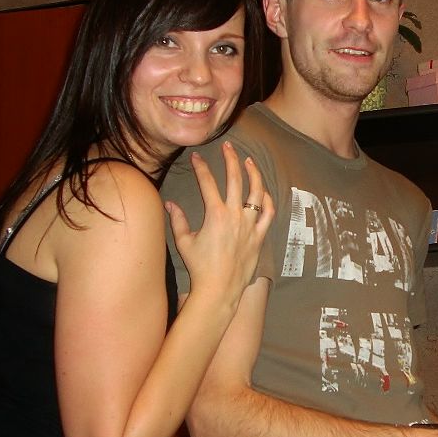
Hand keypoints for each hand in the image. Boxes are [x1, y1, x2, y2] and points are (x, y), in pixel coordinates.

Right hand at [165, 141, 273, 305]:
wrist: (219, 290)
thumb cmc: (200, 267)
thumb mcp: (184, 242)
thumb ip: (178, 220)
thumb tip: (169, 204)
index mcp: (216, 215)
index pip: (208, 183)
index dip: (201, 167)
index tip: (197, 156)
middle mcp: (235, 216)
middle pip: (235, 179)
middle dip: (231, 159)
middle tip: (228, 146)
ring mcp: (250, 225)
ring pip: (257, 192)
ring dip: (253, 174)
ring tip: (249, 161)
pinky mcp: (259, 236)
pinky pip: (268, 213)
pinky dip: (267, 200)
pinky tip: (263, 191)